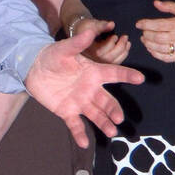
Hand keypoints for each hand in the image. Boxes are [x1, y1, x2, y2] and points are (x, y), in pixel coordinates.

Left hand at [25, 27, 144, 147]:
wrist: (34, 69)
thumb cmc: (52, 56)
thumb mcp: (63, 49)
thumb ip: (77, 43)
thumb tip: (90, 31)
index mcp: (93, 73)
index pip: (114, 74)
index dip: (127, 75)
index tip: (141, 78)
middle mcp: (90, 89)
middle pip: (107, 101)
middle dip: (114, 110)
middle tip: (119, 118)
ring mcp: (80, 102)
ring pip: (96, 115)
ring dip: (104, 123)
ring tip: (112, 132)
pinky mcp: (67, 111)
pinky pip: (75, 124)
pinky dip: (79, 134)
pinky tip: (84, 143)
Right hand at [75, 17, 130, 65]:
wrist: (80, 33)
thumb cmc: (84, 29)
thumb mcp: (90, 24)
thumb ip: (100, 25)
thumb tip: (111, 25)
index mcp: (87, 51)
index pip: (100, 52)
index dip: (110, 44)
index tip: (115, 36)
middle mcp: (92, 60)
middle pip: (108, 58)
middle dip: (120, 47)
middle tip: (125, 37)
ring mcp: (98, 62)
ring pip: (113, 62)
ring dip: (123, 52)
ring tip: (127, 42)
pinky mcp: (103, 63)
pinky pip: (115, 63)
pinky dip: (122, 56)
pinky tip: (126, 48)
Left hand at [136, 0, 174, 62]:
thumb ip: (169, 6)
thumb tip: (155, 3)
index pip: (160, 25)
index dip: (147, 25)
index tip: (139, 24)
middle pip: (159, 38)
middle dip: (147, 35)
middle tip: (143, 33)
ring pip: (162, 49)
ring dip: (150, 45)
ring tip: (145, 40)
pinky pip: (168, 58)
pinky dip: (157, 55)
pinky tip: (152, 49)